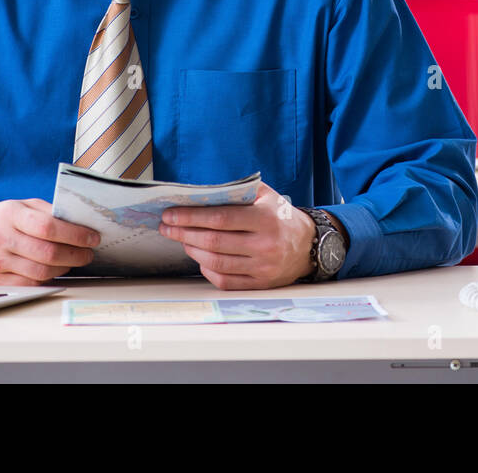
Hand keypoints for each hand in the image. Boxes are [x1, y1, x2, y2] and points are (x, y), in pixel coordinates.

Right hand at [0, 197, 100, 285]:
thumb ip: (48, 212)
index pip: (48, 226)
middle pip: (48, 253)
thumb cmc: (3, 220)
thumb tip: (79, 224)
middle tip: (88, 253)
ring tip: (73, 260)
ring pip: (42, 272)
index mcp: (9, 214)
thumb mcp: (22, 207)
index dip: (75, 234)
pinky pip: (30, 284)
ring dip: (64, 267)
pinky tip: (55, 270)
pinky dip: (48, 278)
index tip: (92, 237)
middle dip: (76, 254)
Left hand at [158, 182, 315, 289]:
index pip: (220, 219)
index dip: (191, 217)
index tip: (170, 214)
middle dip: (183, 233)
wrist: (310, 245)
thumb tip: (199, 194)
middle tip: (167, 227)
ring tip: (181, 240)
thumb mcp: (266, 196)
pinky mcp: (260, 284)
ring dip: (192, 251)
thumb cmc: (281, 217)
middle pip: (213, 242)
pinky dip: (207, 270)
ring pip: (216, 263)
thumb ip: (238, 192)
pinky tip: (200, 258)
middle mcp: (264, 245)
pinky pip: (225, 281)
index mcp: (265, 219)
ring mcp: (262, 267)